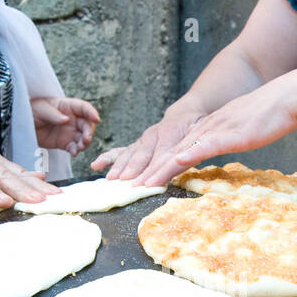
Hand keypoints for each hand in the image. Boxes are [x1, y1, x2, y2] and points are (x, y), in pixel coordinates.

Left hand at [31, 96, 99, 155]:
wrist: (23, 124)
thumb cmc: (32, 110)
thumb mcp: (41, 109)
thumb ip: (54, 114)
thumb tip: (66, 120)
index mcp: (68, 106)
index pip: (84, 108)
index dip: (91, 112)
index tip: (96, 119)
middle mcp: (72, 119)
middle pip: (87, 124)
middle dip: (89, 132)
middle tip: (86, 139)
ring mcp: (70, 131)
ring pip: (83, 137)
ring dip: (85, 143)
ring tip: (80, 147)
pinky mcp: (65, 143)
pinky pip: (74, 147)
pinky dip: (76, 151)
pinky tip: (73, 153)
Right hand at [90, 103, 205, 180]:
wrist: (185, 113)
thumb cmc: (195, 127)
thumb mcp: (201, 134)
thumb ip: (195, 145)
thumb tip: (195, 153)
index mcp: (171, 133)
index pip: (162, 155)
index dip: (155, 170)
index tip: (148, 183)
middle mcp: (154, 136)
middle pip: (143, 156)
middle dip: (135, 171)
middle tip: (127, 183)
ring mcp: (143, 139)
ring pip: (130, 153)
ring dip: (120, 167)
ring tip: (111, 179)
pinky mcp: (137, 143)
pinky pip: (120, 151)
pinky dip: (108, 157)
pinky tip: (96, 164)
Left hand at [134, 79, 296, 184]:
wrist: (290, 98)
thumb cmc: (273, 116)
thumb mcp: (244, 131)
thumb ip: (230, 140)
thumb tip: (223, 149)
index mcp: (209, 128)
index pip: (176, 150)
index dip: (156, 165)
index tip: (139, 179)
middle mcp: (207, 128)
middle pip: (171, 152)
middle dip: (146, 170)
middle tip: (126, 185)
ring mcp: (216, 129)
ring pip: (181, 152)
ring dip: (159, 169)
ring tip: (140, 184)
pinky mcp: (230, 134)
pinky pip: (204, 146)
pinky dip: (187, 157)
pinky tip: (173, 165)